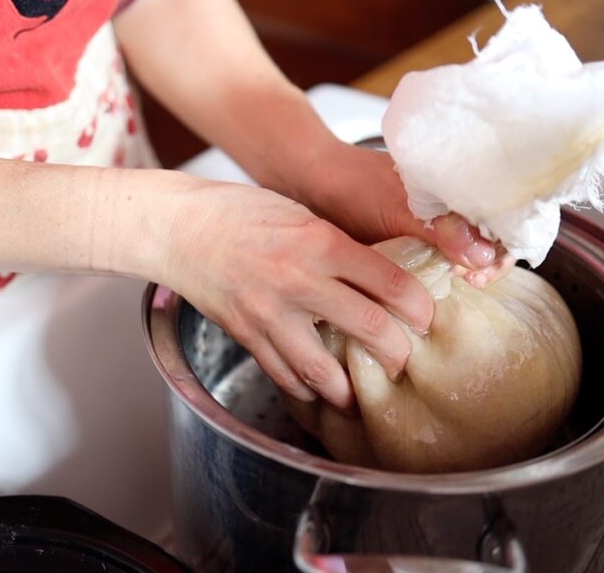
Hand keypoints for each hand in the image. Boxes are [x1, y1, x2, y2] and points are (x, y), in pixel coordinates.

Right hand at [162, 182, 433, 409]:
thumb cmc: (236, 212)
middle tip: (405, 360)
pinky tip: (316, 389)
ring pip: (324, 368)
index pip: (388, 282)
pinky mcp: (246, 334)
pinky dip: (304, 386)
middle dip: (396, 352)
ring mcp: (270, 313)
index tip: (426, 317)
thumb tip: (377, 276)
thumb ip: (336, 247)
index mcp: (319, 242)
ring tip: (361, 392)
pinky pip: (283, 373)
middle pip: (368, 328)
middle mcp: (298, 280)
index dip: (418, 306)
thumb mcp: (300, 215)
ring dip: (349, 387)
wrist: (177, 227)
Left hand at [286, 139, 510, 284]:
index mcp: (459, 185)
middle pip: (495, 238)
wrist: (312, 184)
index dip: (504, 245)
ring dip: (470, 272)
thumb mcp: (401, 206)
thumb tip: (482, 255)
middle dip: (490, 263)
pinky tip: (436, 287)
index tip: (483, 269)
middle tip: (471, 281)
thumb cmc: (355, 185)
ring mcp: (436, 223)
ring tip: (457, 283)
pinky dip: (446, 276)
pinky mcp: (416, 242)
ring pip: (471, 253)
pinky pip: (444, 261)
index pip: (507, 217)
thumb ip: (441, 229)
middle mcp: (453, 204)